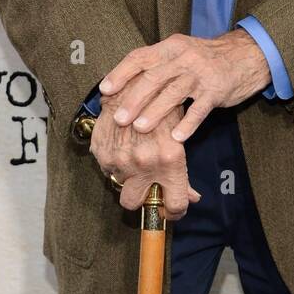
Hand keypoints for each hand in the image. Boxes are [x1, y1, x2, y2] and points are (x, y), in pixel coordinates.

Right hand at [88, 91, 200, 219]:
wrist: (137, 82)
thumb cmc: (164, 107)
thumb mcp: (180, 136)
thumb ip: (184, 174)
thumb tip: (192, 197)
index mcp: (169, 160)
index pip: (174, 204)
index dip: (174, 212)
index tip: (171, 210)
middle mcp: (143, 163)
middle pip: (133, 203)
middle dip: (138, 199)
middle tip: (145, 188)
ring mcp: (120, 158)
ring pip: (118, 184)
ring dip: (126, 175)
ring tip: (135, 155)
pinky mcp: (102, 150)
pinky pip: (106, 168)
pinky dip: (114, 162)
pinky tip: (123, 146)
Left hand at [99, 30, 271, 142]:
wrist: (245, 55)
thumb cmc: (205, 59)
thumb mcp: (180, 52)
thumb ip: (156, 65)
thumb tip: (123, 86)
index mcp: (170, 47)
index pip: (140, 58)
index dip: (121, 73)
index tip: (105, 89)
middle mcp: (184, 58)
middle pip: (154, 78)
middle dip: (133, 99)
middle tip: (119, 118)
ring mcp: (201, 74)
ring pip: (173, 94)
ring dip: (155, 112)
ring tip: (140, 128)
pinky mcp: (216, 91)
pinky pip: (199, 110)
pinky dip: (187, 125)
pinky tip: (176, 138)